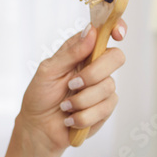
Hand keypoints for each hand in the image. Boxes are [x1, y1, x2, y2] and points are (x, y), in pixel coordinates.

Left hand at [15, 18, 126, 154]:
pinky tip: (70, 118)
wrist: (39, 128)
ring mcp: (102, 87)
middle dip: (94, 73)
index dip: (115, 28)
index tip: (117, 34)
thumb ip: (70, 53)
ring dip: (81, 100)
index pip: (104, 33)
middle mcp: (95, 66)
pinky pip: (104, 108)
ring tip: (64, 106)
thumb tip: (91, 31)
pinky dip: (83, 115)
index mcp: (81, 52)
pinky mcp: (105, 108)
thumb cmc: (40, 96)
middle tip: (73, 84)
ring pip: (108, 86)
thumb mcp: (48, 71)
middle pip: (116, 58)